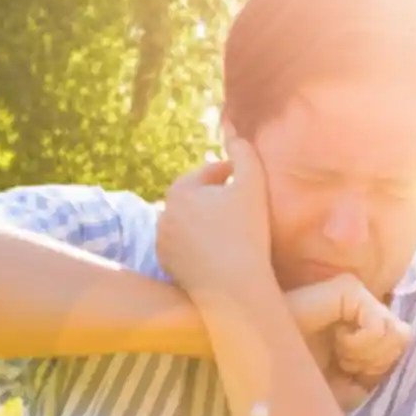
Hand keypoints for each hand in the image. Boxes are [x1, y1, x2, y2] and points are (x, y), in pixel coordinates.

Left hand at [155, 130, 271, 300]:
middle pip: (196, 196)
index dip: (232, 173)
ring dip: (204, 219)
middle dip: (215, 196)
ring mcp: (162, 240)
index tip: (249, 182)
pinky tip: (217, 248)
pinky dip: (196, 243)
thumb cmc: (246, 233)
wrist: (234, 287)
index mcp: (181, 189)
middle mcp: (164, 212)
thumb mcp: (253, 184)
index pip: (209, 173)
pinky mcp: (165, 264)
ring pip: (188, 221)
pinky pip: (183, 245)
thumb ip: (244, 151)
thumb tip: (232, 128)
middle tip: (241, 205)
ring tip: (230, 228)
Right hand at [285, 274, 411, 410]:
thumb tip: (400, 335)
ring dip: (366, 355)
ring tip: (336, 353)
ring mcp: (354, 294)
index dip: (377, 371)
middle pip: (402, 338)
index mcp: (360, 327)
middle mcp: (359, 306)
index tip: (346, 376)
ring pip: (397, 331)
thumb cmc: (300, 381)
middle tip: (340, 364)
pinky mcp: (346, 287)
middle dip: (373, 364)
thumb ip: (378, 367)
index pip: (399, 345)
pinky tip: (335, 341)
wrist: (262, 371)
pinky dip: (360, 345)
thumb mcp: (348, 389)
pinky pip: (379, 325)